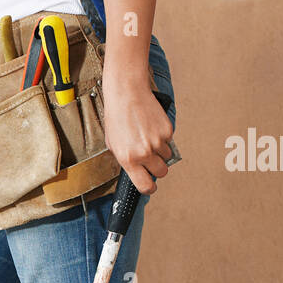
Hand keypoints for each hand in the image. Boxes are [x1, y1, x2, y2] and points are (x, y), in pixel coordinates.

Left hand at [101, 74, 173, 194]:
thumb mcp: (113, 144)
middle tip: (150, 160)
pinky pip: (169, 141)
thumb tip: (135, 170)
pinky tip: (151, 128)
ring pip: (166, 157)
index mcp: (129, 159)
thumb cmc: (117, 117)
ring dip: (160, 152)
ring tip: (147, 139)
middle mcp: (145, 153)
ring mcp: (158, 142)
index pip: (145, 185)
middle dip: (157, 169)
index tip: (150, 186)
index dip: (149, 188)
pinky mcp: (167, 130)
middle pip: (161, 173)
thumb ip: (125, 160)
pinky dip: (163, 138)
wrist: (127, 94)